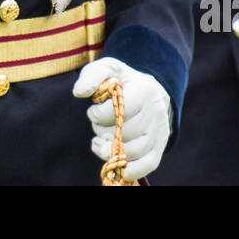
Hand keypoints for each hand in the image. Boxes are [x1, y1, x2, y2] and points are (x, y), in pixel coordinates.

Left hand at [72, 56, 171, 181]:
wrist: (149, 91)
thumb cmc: (122, 82)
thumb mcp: (107, 69)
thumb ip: (91, 76)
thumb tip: (79, 92)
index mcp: (144, 89)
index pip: (118, 110)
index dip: (98, 114)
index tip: (94, 110)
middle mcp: (156, 112)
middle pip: (124, 132)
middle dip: (102, 131)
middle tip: (98, 125)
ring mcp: (160, 131)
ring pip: (132, 151)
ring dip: (109, 150)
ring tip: (100, 141)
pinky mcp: (159, 148)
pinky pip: (146, 166)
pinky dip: (127, 169)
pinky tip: (112, 159)